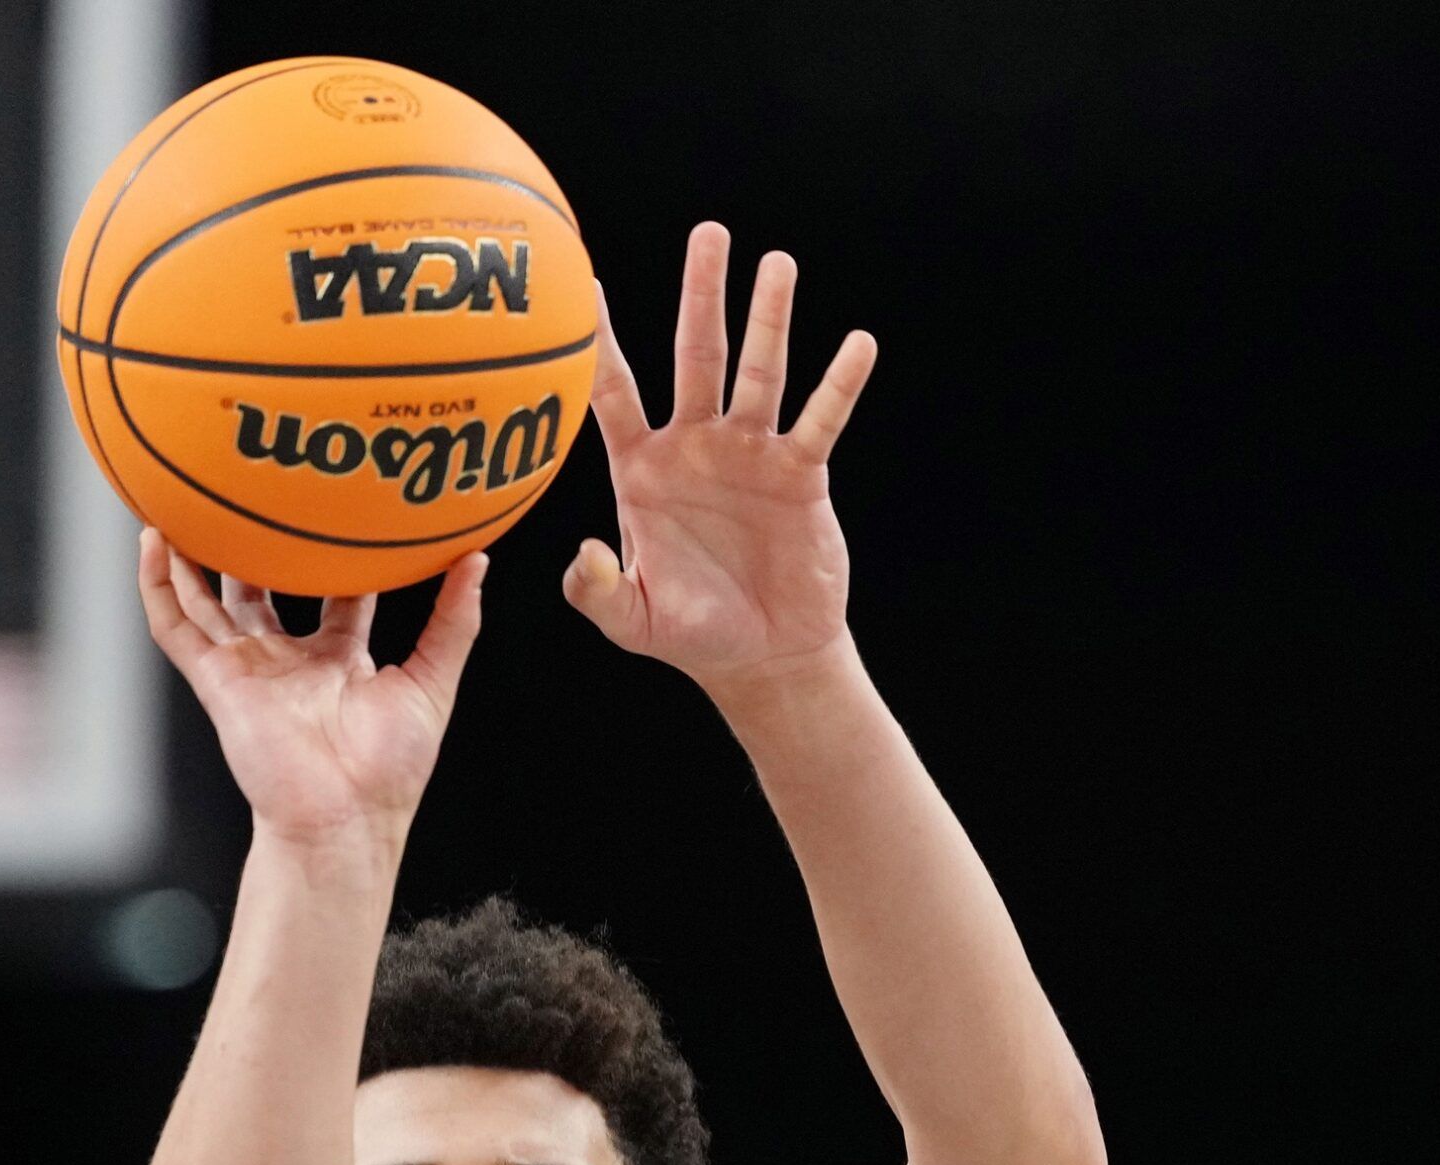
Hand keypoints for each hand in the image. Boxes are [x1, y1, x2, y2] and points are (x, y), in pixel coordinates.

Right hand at [134, 530, 486, 858]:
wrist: (345, 818)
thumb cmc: (390, 770)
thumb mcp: (432, 682)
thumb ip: (453, 621)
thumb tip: (476, 562)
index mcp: (338, 662)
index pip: (333, 596)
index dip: (335, 555)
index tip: (340, 511)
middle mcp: (288, 662)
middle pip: (261, 592)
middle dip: (254, 548)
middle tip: (254, 496)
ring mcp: (248, 669)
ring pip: (207, 601)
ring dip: (191, 556)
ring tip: (180, 501)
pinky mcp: (216, 681)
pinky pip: (175, 627)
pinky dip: (158, 585)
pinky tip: (151, 541)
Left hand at [566, 223, 875, 689]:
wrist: (763, 657)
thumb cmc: (692, 635)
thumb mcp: (633, 620)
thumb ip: (597, 591)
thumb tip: (582, 555)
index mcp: (644, 468)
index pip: (615, 392)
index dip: (601, 340)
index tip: (587, 281)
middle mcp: (696, 445)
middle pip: (697, 354)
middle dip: (702, 294)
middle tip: (709, 233)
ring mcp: (750, 453)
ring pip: (759, 373)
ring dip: (770, 318)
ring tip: (779, 263)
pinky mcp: (800, 474)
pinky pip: (819, 422)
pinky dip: (838, 384)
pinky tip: (858, 344)